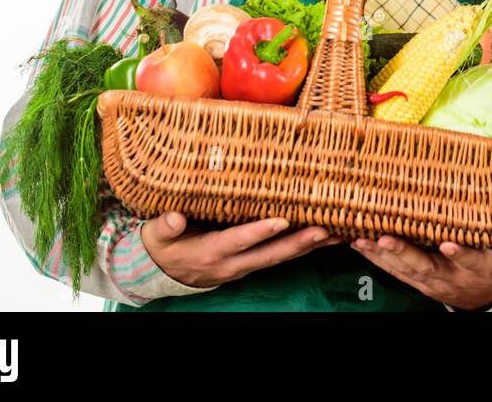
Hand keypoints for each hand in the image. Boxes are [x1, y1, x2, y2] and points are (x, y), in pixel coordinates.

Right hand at [140, 211, 340, 288]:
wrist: (162, 273)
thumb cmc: (162, 246)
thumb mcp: (156, 236)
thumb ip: (165, 226)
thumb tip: (174, 218)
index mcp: (211, 252)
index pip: (238, 241)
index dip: (259, 232)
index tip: (281, 221)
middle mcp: (232, 263)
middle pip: (270, 255)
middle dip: (298, 243)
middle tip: (324, 230)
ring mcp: (244, 266)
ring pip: (280, 258)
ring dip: (307, 247)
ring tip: (335, 233)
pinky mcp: (251, 264)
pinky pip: (280, 257)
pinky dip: (302, 249)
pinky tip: (323, 238)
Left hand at [351, 220, 491, 310]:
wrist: (484, 300)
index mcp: (479, 267)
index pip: (470, 260)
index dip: (460, 254)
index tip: (449, 244)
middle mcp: (451, 276)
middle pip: (425, 265)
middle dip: (405, 253)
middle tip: (386, 239)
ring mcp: (430, 279)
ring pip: (403, 269)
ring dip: (382, 255)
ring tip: (362, 239)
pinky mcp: (416, 281)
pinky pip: (393, 271)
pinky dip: (375, 258)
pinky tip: (359, 244)